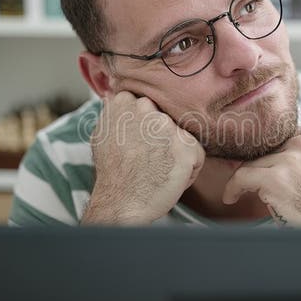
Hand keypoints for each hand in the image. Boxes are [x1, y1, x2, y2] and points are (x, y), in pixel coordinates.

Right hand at [81, 91, 204, 225]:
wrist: (120, 202)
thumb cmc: (114, 174)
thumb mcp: (104, 133)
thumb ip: (116, 113)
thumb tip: (117, 97)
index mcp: (124, 101)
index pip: (151, 105)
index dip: (148, 127)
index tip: (139, 142)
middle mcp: (146, 108)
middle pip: (168, 121)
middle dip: (163, 138)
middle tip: (147, 158)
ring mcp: (166, 126)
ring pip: (183, 137)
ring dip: (175, 153)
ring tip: (157, 168)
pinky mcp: (186, 147)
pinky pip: (197, 157)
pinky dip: (188, 171)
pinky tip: (168, 178)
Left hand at [221, 125, 300, 228]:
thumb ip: (297, 153)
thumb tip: (258, 148)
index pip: (279, 136)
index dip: (268, 154)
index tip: (259, 167)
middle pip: (265, 148)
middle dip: (257, 168)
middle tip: (250, 184)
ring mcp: (292, 161)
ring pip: (252, 163)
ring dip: (248, 181)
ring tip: (248, 194)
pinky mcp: (278, 180)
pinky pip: (242, 177)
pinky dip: (233, 188)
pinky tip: (232, 197)